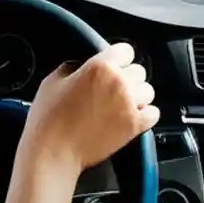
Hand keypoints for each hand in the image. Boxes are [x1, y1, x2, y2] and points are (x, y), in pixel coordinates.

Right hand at [17, 43, 159, 181]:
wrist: (54, 151)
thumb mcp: (53, 80)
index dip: (118, 59)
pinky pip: (154, 113)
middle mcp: (119, 82)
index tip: (113, 66)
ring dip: (137, 96)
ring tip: (121, 105)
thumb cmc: (49, 118)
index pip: (126, 50)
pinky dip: (145, 114)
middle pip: (139, 71)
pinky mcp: (135, 126)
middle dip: (127, 78)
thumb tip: (82, 67)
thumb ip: (73, 67)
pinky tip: (131, 117)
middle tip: (112, 89)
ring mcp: (129, 104)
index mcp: (100, 66)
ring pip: (148, 91)